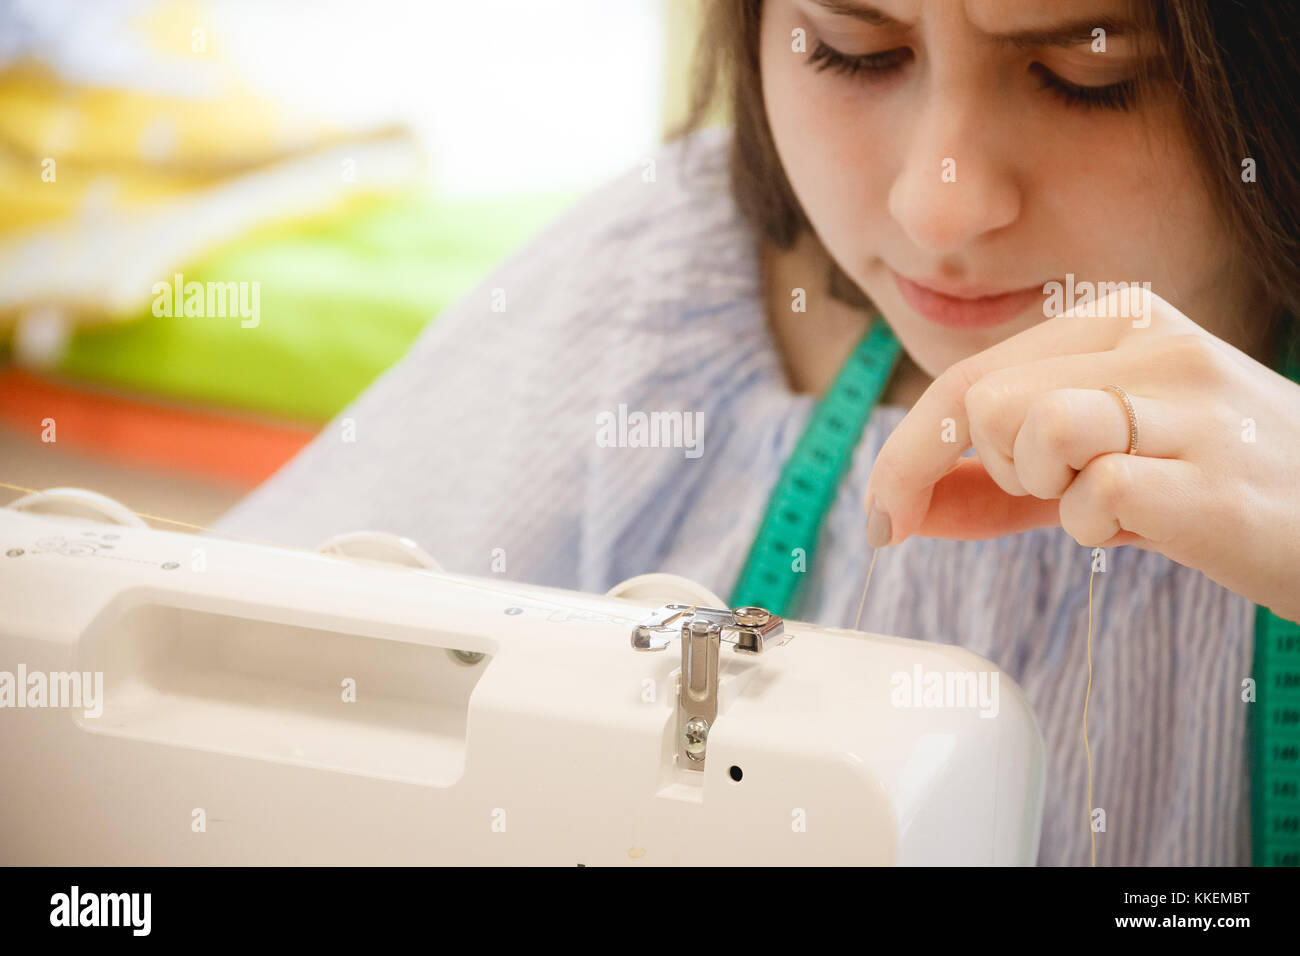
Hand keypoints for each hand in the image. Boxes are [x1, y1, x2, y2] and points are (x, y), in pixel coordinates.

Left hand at [863, 289, 1299, 623]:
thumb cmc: (1209, 486)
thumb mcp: (1092, 467)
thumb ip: (991, 484)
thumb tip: (900, 512)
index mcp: (1117, 316)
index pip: (965, 376)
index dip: (907, 454)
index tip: (884, 520)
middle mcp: (1150, 337)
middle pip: (981, 404)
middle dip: (995, 472)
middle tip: (1068, 491)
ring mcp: (1187, 398)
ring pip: (1025, 429)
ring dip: (1048, 491)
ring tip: (1116, 498)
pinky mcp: (1210, 471)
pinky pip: (1090, 497)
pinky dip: (1099, 529)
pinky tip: (1157, 523)